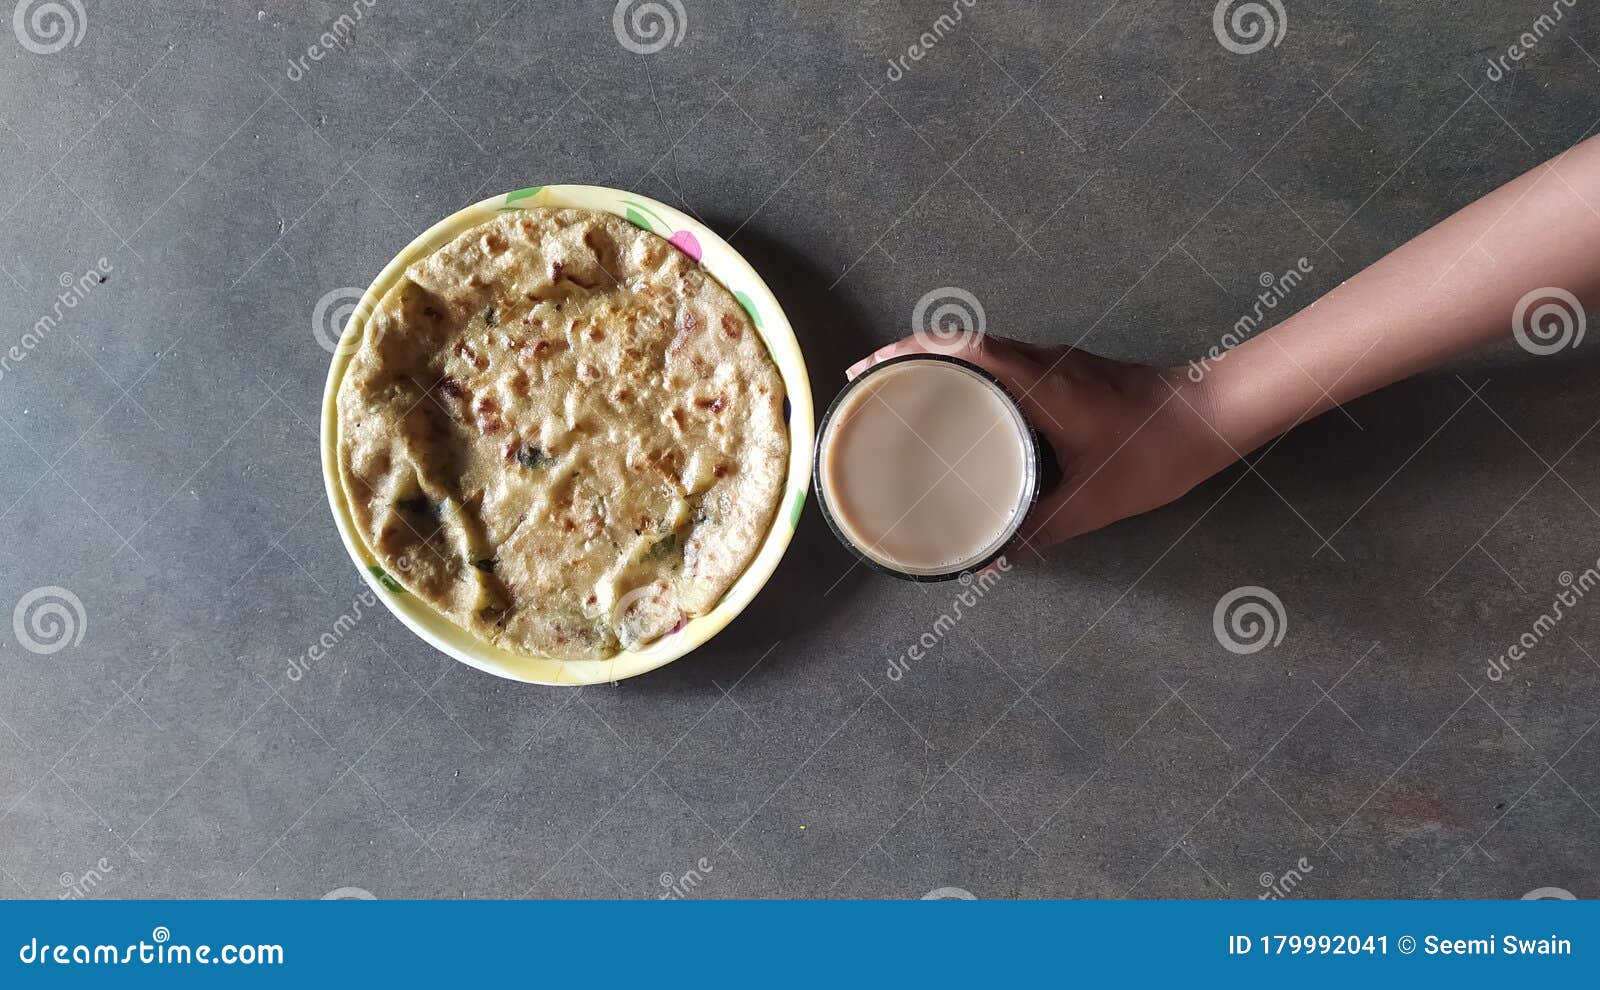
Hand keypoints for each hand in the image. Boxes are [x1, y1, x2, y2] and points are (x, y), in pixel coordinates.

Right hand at [845, 335, 1232, 553]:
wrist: (1216, 416)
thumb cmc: (1156, 453)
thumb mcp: (1094, 502)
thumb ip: (1040, 531)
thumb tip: (991, 561)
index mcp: (1040, 381)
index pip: (962, 347)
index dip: (907, 351)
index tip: (866, 371)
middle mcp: (1042, 359)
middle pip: (960, 339)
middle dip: (907, 355)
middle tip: (868, 386)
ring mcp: (1056, 360)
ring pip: (982, 346)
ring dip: (938, 360)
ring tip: (902, 392)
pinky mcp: (1068, 369)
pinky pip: (1003, 359)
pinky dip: (970, 371)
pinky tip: (963, 405)